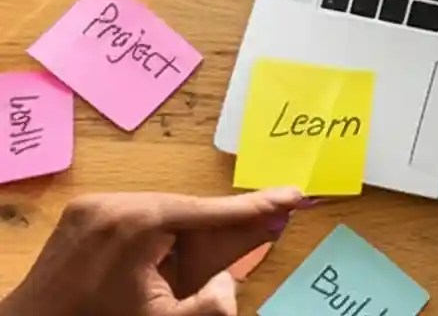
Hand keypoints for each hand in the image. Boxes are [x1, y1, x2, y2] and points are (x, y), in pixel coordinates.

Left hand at [0, 188, 301, 315]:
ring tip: (180, 275)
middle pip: (186, 213)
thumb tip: (231, 280)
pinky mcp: (80, 215)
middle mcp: (113, 204)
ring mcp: (93, 207)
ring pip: (162, 214)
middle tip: (258, 229)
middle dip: (215, 232)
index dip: (256, 207)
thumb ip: (211, 306)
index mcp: (138, 225)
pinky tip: (159, 266)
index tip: (294, 194)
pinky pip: (135, 218)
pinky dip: (157, 238)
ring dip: (183, 239)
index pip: (210, 212)